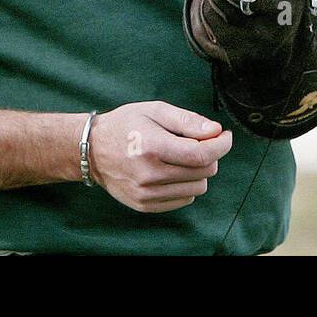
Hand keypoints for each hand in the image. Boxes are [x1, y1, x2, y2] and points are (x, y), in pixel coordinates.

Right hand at [86, 101, 231, 212]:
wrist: (92, 151)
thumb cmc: (126, 125)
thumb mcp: (155, 110)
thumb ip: (187, 120)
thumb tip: (215, 131)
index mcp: (152, 146)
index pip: (200, 154)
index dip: (221, 145)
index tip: (224, 135)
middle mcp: (148, 174)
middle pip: (203, 171)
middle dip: (209, 154)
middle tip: (199, 141)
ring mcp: (146, 194)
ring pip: (197, 188)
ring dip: (198, 171)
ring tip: (182, 156)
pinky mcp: (144, 205)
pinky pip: (184, 200)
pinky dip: (186, 185)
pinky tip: (173, 170)